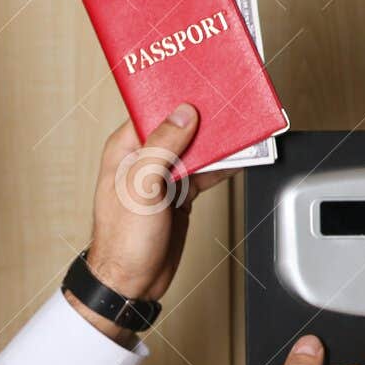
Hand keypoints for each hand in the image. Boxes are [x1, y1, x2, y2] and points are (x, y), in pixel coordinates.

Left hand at [67, 106, 229, 344]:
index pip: (153, 110)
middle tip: (230, 98)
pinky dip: (225, 165)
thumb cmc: (122, 241)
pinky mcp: (180, 193)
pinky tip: (242, 156)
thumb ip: (162, 147)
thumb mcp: (140, 187)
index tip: (200, 80)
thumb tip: (183, 114)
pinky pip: (207, 171)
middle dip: (205, 114)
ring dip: (219, 139)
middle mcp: (144, 158)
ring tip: (242, 124)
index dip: (177, 95)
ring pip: (197, 147)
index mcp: (125, 149)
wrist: (131, 283)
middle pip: (180, 125)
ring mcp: (164, 176)